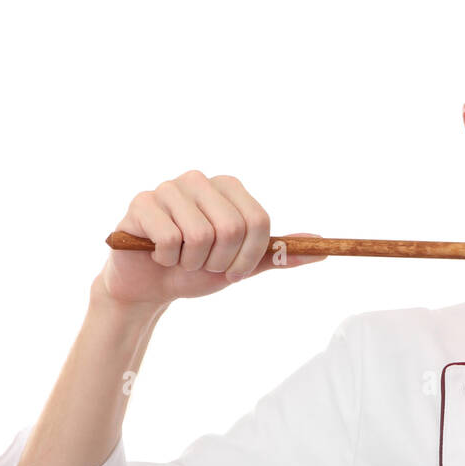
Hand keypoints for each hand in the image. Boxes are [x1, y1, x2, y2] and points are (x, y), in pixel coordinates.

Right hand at [96, 169, 325, 309]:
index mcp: (229, 187)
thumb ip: (280, 253)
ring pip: (201, 235)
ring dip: (193, 262)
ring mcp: (168, 188)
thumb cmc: (198, 269)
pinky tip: (159, 255)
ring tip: (181, 258)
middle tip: (204, 264)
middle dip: (221, 261)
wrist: (150, 286)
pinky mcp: (141, 203)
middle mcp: (199, 180)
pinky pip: (171, 239)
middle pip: (232, 227)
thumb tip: (323, 247)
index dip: (250, 256)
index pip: (259, 221)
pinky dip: (168, 259)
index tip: (236, 271)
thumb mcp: (245, 264)